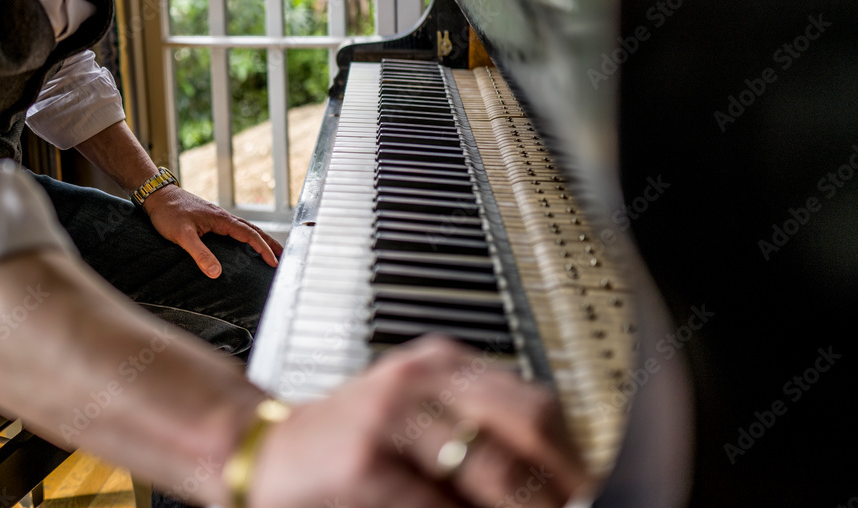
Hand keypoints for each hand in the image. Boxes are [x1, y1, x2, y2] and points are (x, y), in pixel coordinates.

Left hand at [141, 184, 281, 277]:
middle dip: (270, 243)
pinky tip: (246, 244)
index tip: (273, 262)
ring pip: (246, 228)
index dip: (263, 249)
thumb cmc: (168, 213)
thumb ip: (200, 254)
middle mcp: (223, 217)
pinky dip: (248, 236)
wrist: (157, 195)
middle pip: (254, 230)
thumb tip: (216, 273)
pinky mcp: (212, 219)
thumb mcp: (182, 236)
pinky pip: (237, 228)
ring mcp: (218, 217)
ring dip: (261, 239)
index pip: (249, 235)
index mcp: (221, 219)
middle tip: (284, 257)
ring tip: (271, 251)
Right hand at [248, 336, 589, 507]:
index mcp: (445, 364)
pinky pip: (434, 502)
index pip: (538, 402)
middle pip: (527, 420)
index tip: (593, 490)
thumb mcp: (422, 423)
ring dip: (524, 506)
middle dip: (563, 482)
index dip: (576, 455)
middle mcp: (424, 378)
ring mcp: (392, 413)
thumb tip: (554, 488)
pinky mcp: (364, 459)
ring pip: (490, 464)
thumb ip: (481, 440)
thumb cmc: (352, 444)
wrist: (263, 451)